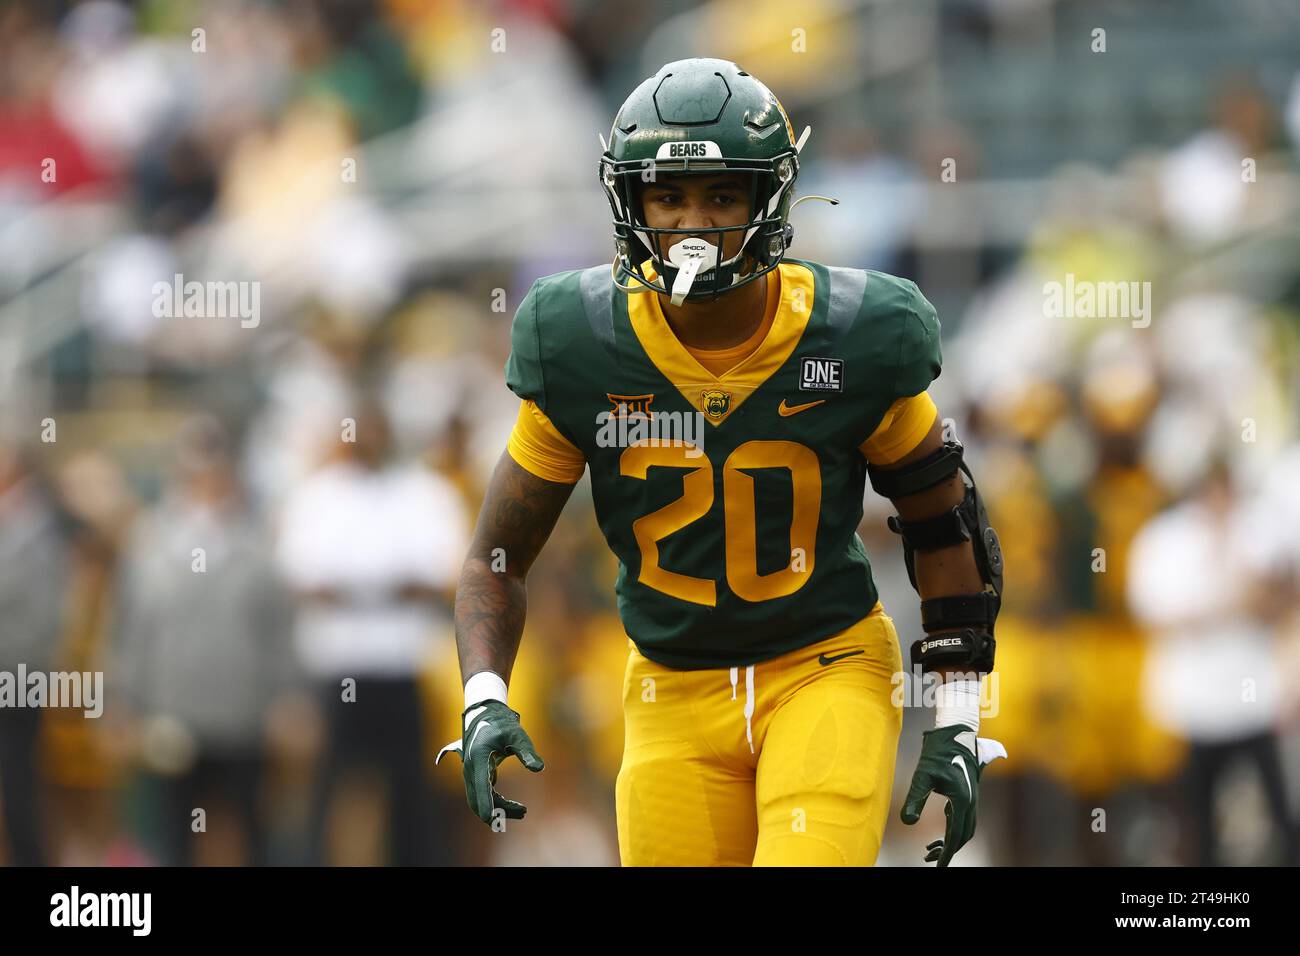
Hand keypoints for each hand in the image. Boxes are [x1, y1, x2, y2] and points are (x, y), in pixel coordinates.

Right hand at [436, 700, 544, 824]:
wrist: (486, 714)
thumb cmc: (502, 724)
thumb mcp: (517, 734)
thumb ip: (527, 752)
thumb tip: (539, 768)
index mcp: (478, 757)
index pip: (481, 786)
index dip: (487, 803)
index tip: (493, 819)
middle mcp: (471, 768)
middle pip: (478, 799)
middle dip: (496, 812)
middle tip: (523, 813)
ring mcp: (472, 773)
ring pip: (480, 799)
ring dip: (499, 809)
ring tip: (524, 811)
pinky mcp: (477, 775)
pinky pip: (484, 794)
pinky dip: (497, 802)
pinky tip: (515, 806)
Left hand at [899, 725, 1005, 865]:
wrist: (953, 734)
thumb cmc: (936, 753)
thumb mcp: (922, 776)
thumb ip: (915, 799)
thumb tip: (907, 822)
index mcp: (963, 800)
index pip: (956, 835)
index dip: (947, 853)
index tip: (937, 866)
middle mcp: (971, 802)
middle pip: (963, 836)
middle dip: (948, 850)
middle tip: (928, 858)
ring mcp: (971, 799)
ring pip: (964, 829)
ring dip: (950, 842)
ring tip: (929, 850)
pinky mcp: (966, 795)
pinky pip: (961, 820)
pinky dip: (951, 831)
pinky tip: (936, 836)